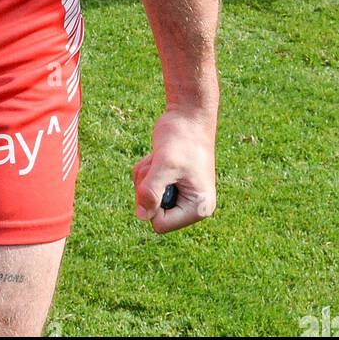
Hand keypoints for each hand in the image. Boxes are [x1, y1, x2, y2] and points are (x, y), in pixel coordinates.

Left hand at [132, 107, 216, 232]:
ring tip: (158, 159)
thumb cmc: (182, 138)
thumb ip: (152, 191)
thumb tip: (141, 216)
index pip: (161, 224)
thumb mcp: (165, 164)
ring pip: (145, 198)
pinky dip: (145, 171)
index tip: (157, 180)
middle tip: (157, 166)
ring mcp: (179, 194)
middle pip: (151, 212)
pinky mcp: (169, 182)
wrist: (188, 115)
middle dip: (147, 188)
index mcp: (198, 207)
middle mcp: (191, 205)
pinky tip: (156, 157)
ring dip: (145, 177)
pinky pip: (145, 186)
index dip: (150, 204)